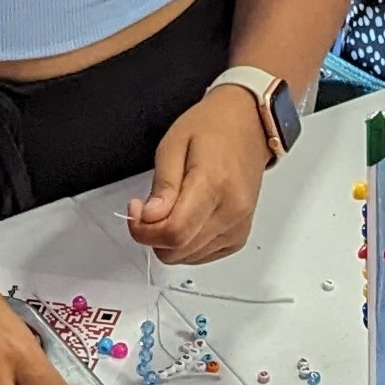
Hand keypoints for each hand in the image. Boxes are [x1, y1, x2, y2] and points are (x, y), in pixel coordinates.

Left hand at [129, 86, 268, 264]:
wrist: (248, 126)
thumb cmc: (213, 129)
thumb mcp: (173, 145)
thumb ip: (162, 185)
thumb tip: (149, 217)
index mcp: (214, 184)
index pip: (174, 233)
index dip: (144, 230)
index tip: (136, 211)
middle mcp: (231, 211)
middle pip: (178, 250)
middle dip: (152, 235)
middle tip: (149, 208)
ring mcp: (237, 226)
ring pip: (187, 258)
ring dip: (169, 240)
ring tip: (171, 208)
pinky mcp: (238, 237)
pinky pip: (202, 256)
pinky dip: (186, 244)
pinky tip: (186, 219)